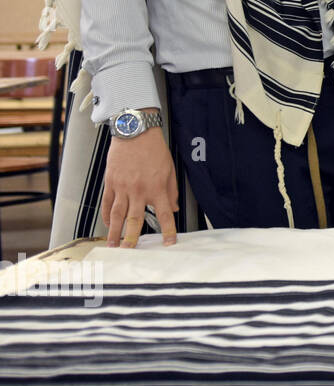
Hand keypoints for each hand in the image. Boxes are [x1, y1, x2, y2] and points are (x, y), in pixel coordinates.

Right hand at [101, 125, 178, 247]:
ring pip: (118, 215)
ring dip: (115, 232)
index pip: (165, 215)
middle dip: (132, 238)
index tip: (169, 243)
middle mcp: (139, 191)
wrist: (135, 133)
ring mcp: (122, 188)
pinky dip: (106, 216)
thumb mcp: (170, 170)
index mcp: (157, 189)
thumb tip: (174, 209)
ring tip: (113, 246)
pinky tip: (108, 226)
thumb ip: (172, 192)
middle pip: (135, 220)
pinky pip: (107, 204)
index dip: (168, 231)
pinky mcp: (110, 183)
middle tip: (129, 252)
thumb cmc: (154, 150)